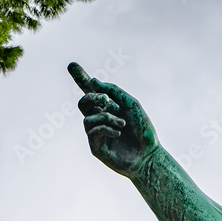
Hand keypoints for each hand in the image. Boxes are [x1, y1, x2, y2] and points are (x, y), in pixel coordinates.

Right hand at [69, 62, 158, 177]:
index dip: (81, 79)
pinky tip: (118, 133)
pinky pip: (92, 131)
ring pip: (87, 118)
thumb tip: (93, 81)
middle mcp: (101, 119)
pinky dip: (105, 128)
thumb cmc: (143, 131)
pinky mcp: (95, 147)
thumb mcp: (131, 105)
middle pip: (83, 103)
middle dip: (92, 97)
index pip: (91, 92)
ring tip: (122, 124)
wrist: (149, 155)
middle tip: (105, 99)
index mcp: (110, 108)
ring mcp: (96, 134)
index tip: (72, 65)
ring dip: (106, 117)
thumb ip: (114, 91)